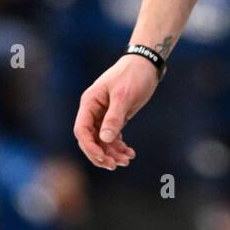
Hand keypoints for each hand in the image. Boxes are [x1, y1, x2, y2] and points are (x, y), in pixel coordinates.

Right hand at [73, 55, 156, 169]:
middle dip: (101, 154)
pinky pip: (113, 137)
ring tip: (127, 160)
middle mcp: (94, 110)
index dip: (90, 147)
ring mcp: (104, 114)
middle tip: (116, 165)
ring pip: (103, 140)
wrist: (147, 64)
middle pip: (90, 139)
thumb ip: (114, 118)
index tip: (103, 159)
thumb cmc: (133, 76)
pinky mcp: (115, 117)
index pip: (82, 130)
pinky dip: (120, 147)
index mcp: (90, 103)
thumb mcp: (124, 96)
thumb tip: (104, 139)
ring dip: (112, 153)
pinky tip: (130, 153)